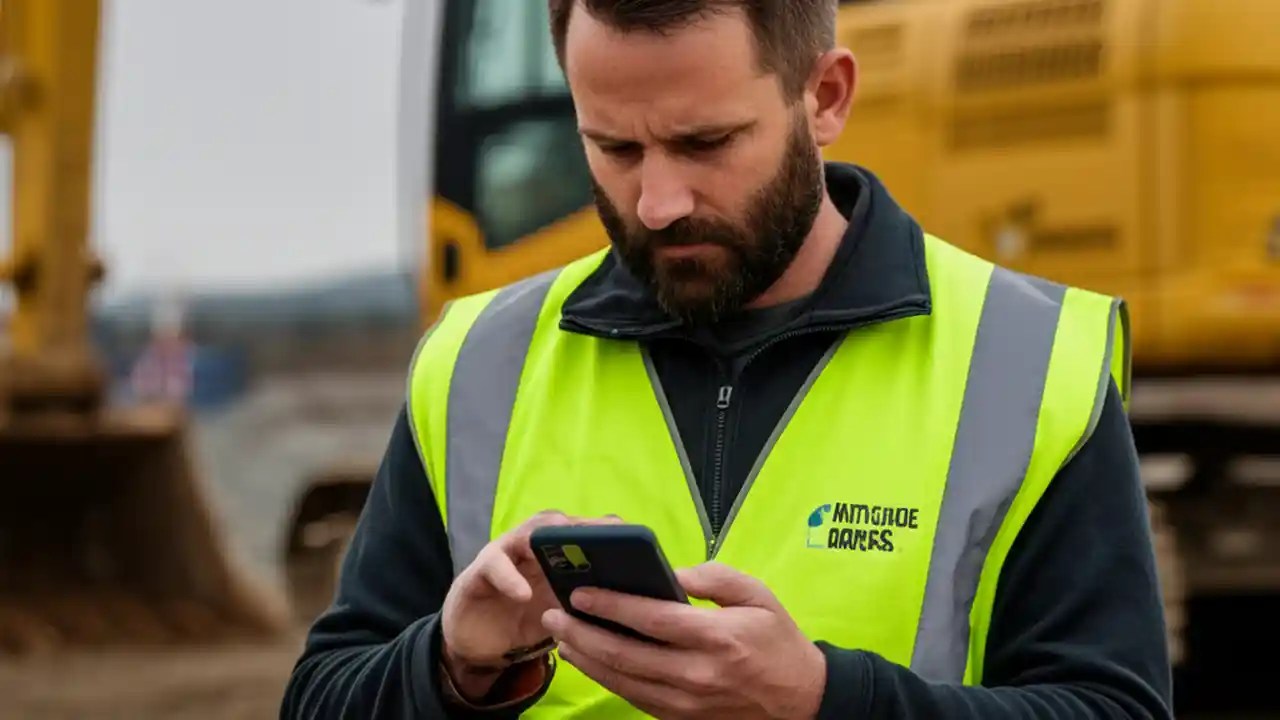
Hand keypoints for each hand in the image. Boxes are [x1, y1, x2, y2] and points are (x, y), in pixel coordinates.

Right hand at [440, 510, 619, 699]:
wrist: (481, 642)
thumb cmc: (528, 620)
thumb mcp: (565, 613)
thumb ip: (590, 602)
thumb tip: (633, 603)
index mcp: (557, 552)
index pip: (586, 531)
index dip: (609, 532)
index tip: (635, 542)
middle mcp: (533, 545)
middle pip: (560, 525)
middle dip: (584, 529)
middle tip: (607, 540)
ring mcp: (505, 553)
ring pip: (527, 533)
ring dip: (547, 539)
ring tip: (566, 552)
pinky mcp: (479, 572)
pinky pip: (494, 565)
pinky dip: (509, 577)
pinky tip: (523, 592)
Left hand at [541, 562, 825, 719]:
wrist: (801, 700)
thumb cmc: (778, 641)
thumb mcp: (757, 594)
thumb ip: (713, 576)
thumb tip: (669, 572)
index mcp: (717, 638)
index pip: (652, 619)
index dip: (611, 605)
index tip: (580, 592)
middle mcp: (697, 674)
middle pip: (625, 654)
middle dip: (582, 632)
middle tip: (554, 614)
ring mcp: (687, 702)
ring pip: (622, 681)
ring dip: (586, 659)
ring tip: (561, 636)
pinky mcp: (681, 718)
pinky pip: (634, 698)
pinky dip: (606, 679)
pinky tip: (589, 661)